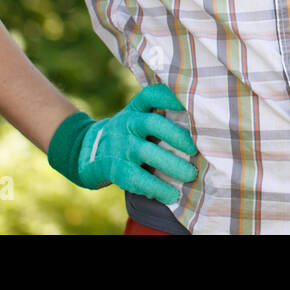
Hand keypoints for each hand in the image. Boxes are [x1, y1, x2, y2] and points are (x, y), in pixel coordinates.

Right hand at [48, 83, 198, 204]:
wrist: (87, 151)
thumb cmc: (127, 133)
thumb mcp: (137, 116)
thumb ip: (161, 116)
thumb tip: (203, 125)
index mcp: (136, 109)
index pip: (151, 95)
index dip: (169, 97)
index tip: (187, 104)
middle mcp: (127, 123)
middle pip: (152, 123)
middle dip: (176, 135)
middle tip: (196, 149)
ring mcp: (120, 146)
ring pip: (146, 152)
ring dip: (171, 164)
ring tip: (191, 174)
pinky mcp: (115, 169)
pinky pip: (136, 178)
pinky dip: (156, 188)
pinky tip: (172, 195)